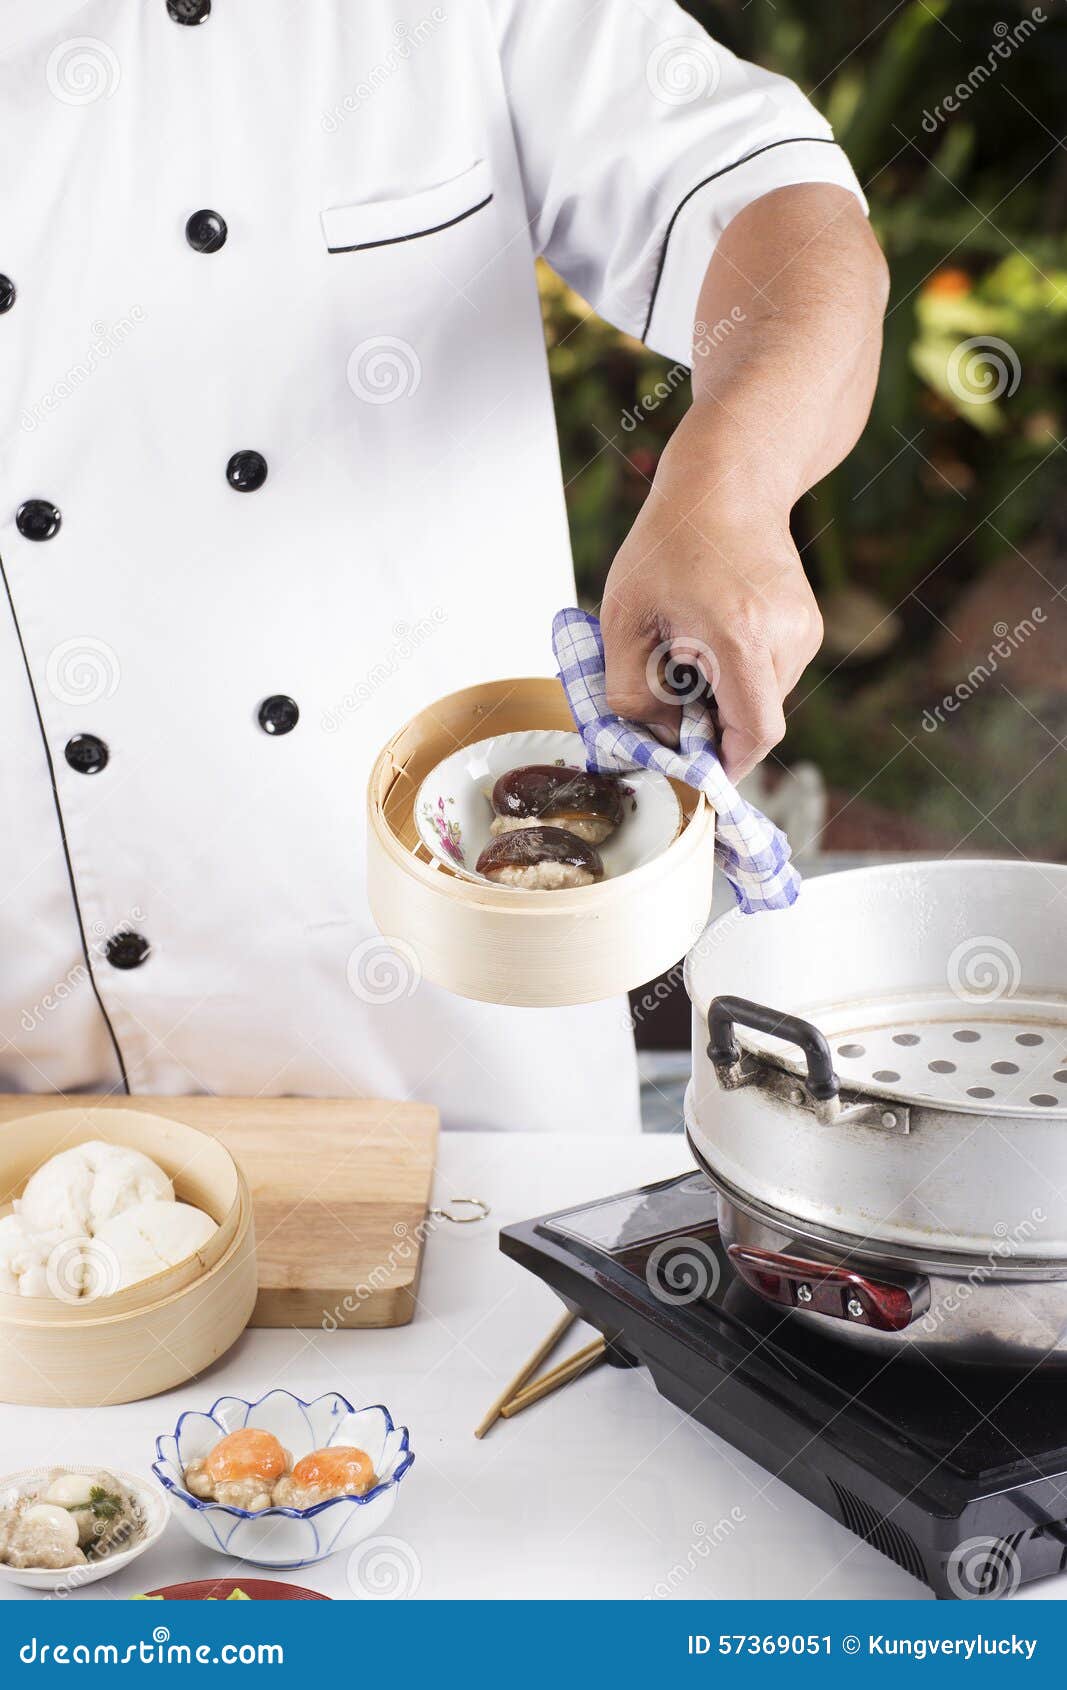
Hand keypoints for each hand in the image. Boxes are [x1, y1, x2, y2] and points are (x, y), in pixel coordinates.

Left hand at [601, 434, 821, 779]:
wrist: (728, 481)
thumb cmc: (669, 543)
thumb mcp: (623, 620)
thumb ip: (631, 693)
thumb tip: (657, 741)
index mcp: (744, 638)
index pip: (754, 735)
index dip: (725, 765)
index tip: (693, 771)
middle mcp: (788, 638)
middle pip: (754, 721)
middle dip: (711, 725)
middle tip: (668, 692)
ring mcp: (806, 630)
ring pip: (764, 699)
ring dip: (724, 696)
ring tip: (687, 648)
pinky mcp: (808, 625)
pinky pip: (771, 674)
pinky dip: (739, 672)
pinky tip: (710, 634)